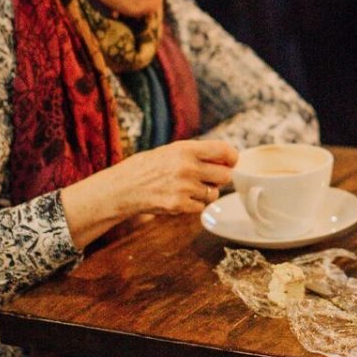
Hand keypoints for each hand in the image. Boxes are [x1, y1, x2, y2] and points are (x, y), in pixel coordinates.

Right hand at [108, 140, 237, 215]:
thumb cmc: (150, 167)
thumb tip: (228, 161)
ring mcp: (183, 187)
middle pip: (225, 176)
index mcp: (186, 149)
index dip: (232, 158)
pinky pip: (200, 207)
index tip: (230, 163)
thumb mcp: (173, 151)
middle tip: (207, 178)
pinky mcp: (179, 205)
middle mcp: (187, 167)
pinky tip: (178, 198)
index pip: (224, 150)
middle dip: (219, 178)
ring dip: (205, 193)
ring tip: (186, 188)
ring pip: (214, 194)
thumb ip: (199, 154)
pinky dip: (193, 205)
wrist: (124, 187)